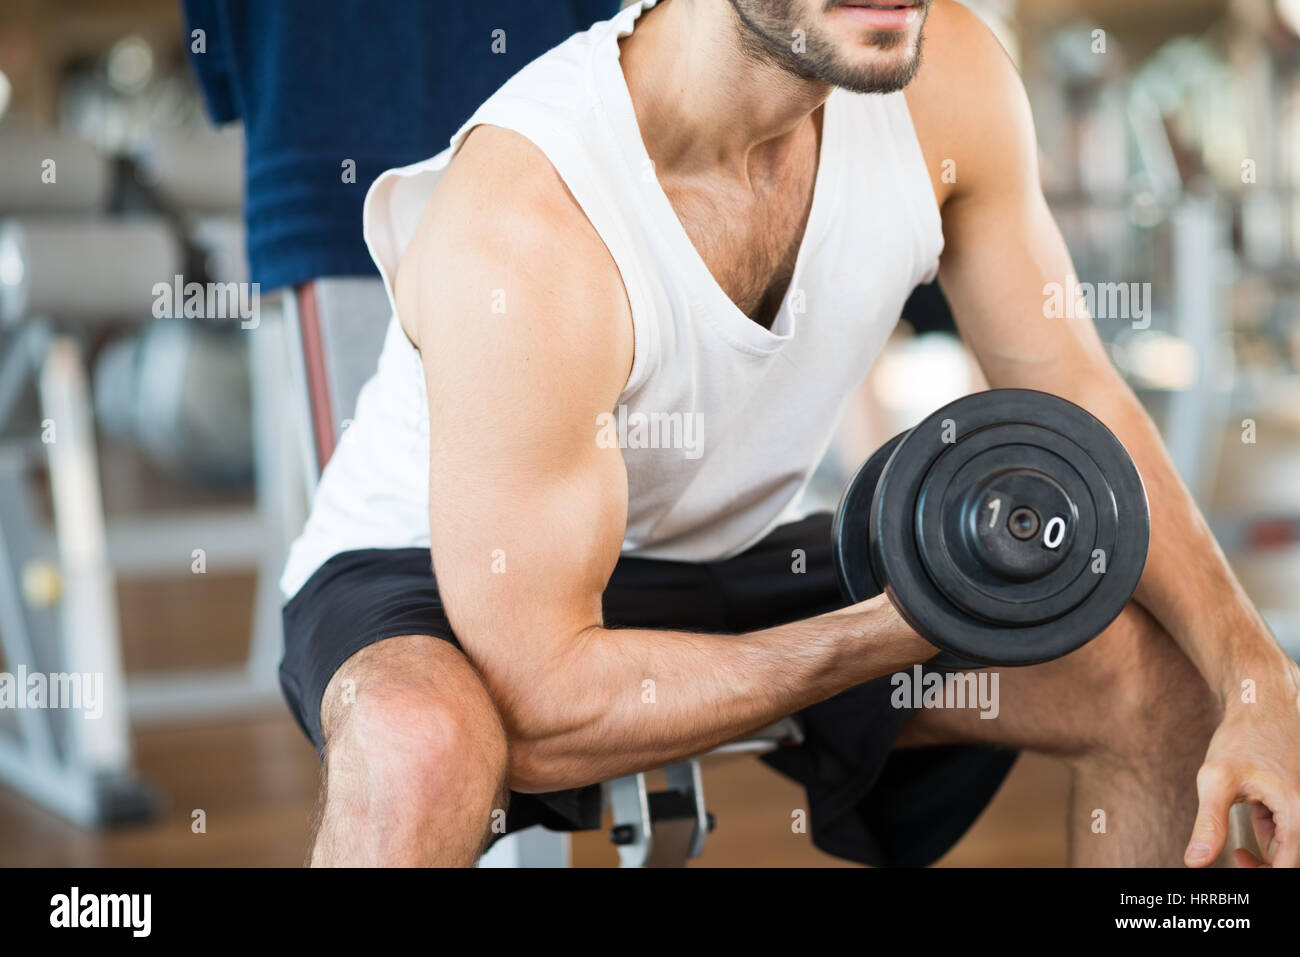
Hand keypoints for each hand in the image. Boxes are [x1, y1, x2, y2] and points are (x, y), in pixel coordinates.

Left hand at [1184, 653, 1299, 867]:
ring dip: (1268, 851)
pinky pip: (1290, 828)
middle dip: (1265, 865)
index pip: (1288, 866)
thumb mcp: (1216, 780)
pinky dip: (1271, 832)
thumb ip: (1209, 824)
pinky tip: (1255, 815)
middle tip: (1235, 859)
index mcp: (1298, 811)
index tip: (1237, 867)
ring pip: (1291, 844)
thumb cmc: (1241, 737)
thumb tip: (1195, 862)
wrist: (1263, 701)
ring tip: (1237, 848)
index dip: (1263, 875)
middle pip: (1292, 858)